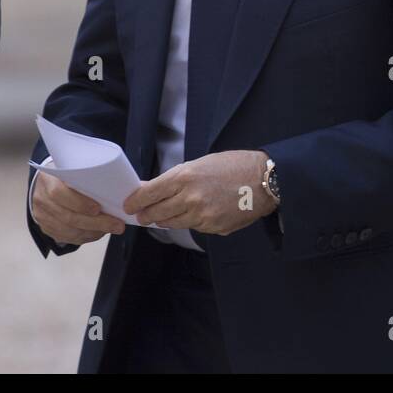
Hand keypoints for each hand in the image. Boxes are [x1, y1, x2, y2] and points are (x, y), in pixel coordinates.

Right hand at [32, 170, 125, 245]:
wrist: (44, 181)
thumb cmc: (65, 172)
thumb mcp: (71, 167)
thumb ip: (85, 176)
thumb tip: (112, 191)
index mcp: (48, 179)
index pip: (59, 193)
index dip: (80, 203)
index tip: (99, 208)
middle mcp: (41, 199)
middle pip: (69, 217)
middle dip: (96, 223)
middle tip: (117, 225)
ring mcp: (42, 216)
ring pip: (69, 231)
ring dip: (93, 232)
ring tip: (111, 229)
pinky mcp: (46, 228)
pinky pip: (67, 237)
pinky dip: (85, 237)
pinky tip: (98, 232)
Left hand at [123, 150, 277, 235]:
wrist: (264, 180)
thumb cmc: (233, 166)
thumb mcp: (201, 164)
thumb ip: (176, 178)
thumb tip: (154, 188)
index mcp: (184, 177)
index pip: (149, 193)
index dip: (135, 200)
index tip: (129, 205)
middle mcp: (190, 199)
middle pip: (157, 212)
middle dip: (146, 214)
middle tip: (141, 216)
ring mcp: (202, 216)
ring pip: (173, 223)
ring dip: (165, 220)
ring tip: (161, 216)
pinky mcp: (213, 228)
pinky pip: (194, 227)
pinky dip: (190, 222)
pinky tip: (194, 214)